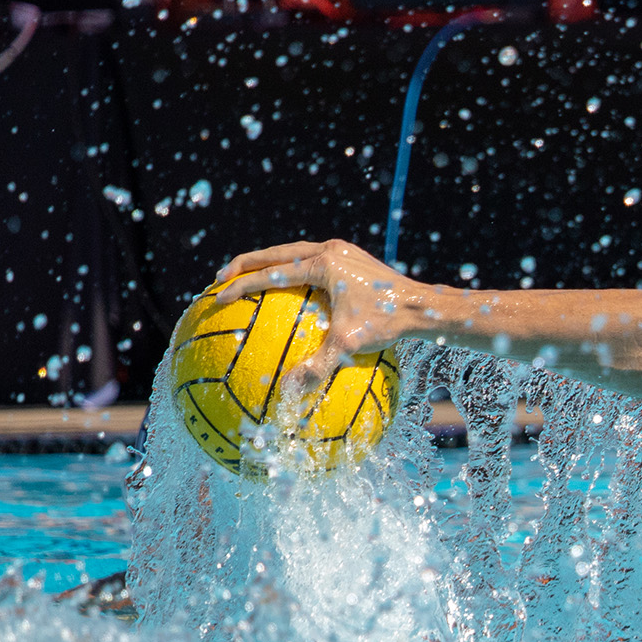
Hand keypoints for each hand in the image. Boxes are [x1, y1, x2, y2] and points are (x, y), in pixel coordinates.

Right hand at [212, 239, 424, 394]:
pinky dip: (291, 269)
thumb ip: (316, 367)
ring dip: (268, 262)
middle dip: (245, 264)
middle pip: (275, 252)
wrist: (423, 307)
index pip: (271, 273)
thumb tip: (287, 392)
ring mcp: (341, 251)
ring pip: (292, 251)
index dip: (241, 286)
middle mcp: (330, 249)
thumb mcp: (349, 345)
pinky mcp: (350, 258)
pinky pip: (311, 260)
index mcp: (323, 263)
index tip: (217, 298)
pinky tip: (284, 290)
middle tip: (219, 279)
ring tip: (245, 277)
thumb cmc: (387, 324)